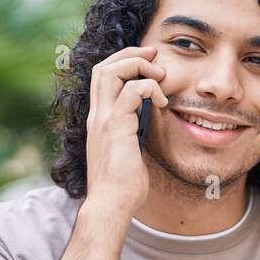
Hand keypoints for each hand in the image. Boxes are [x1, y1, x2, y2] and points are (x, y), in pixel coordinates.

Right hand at [84, 44, 168, 222]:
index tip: (149, 61)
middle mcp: (97, 115)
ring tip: (159, 77)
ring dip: (138, 65)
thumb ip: (134, 130)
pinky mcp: (115, 127)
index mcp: (100, 119)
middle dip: (130, 54)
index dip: (124, 62)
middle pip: (102, 66)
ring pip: (110, 71)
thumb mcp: (130, 150)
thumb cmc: (123, 185)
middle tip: (155, 56)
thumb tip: (149, 118)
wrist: (112, 205)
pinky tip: (163, 102)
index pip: (103, 77)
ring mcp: (103, 120)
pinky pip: (131, 92)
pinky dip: (149, 88)